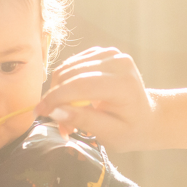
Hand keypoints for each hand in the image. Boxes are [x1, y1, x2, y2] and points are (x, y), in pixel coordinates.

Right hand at [35, 47, 156, 150]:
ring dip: (59, 92)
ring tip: (67, 115)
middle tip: (58, 123)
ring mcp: (111, 54)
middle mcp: (119, 62)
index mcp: (124, 84)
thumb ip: (84, 121)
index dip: (56, 98)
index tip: (39, 113)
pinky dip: (66, 83)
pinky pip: (72, 65)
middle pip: (72, 74)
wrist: (147, 116)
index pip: (82, 85)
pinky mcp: (102, 53)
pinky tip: (73, 100)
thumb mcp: (110, 134)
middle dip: (56, 99)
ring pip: (68, 68)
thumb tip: (55, 111)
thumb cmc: (130, 129)